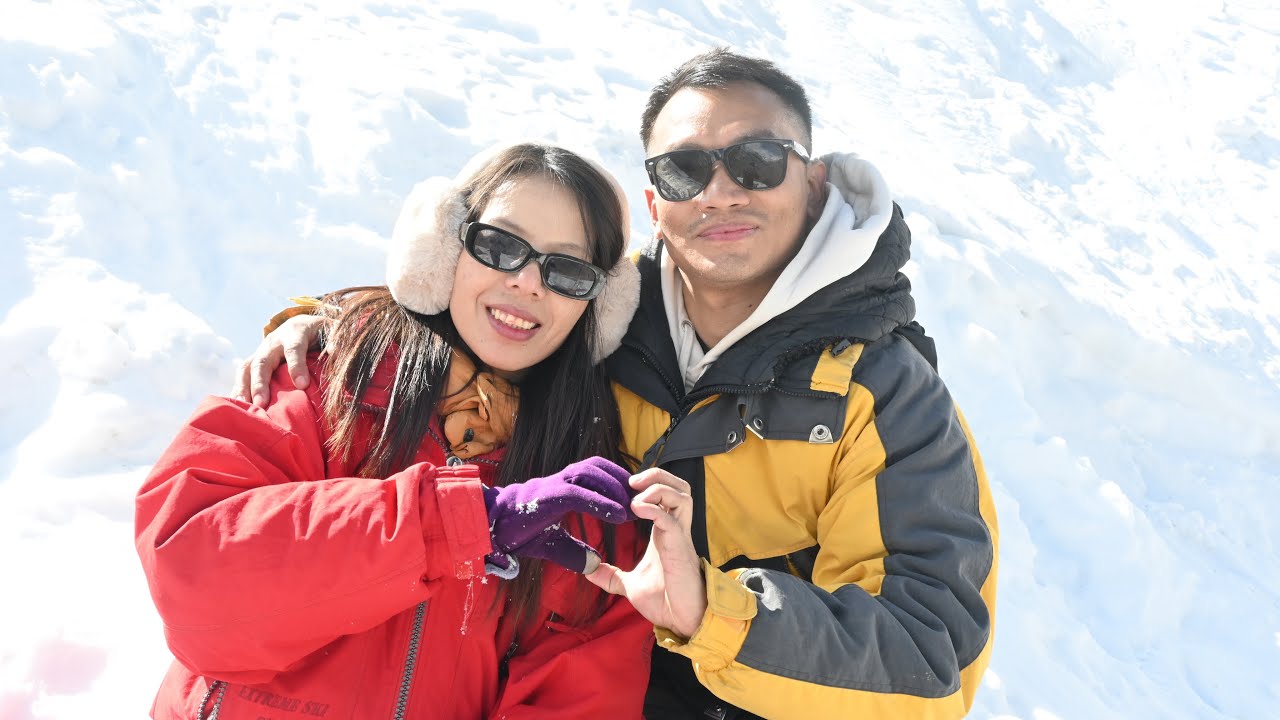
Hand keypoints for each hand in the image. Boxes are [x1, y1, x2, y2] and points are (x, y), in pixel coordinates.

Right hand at [230, 314, 329, 406]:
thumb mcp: (332, 330)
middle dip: (261, 382)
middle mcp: (274, 341)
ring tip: (246, 408)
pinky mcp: (255, 361)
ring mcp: (261, 351)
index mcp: (295, 332)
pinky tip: (238, 408)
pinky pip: (242, 375)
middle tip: (262, 403)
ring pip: (247, 368)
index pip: (294, 349)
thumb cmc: (320, 331)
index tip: (302, 385)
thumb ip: (336, 340)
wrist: (302, 323)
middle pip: (263, 360)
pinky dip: (238, 390)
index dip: (296, 366)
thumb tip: (337, 352)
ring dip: (244, 388)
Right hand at [485, 457, 636, 574]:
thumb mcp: (552, 544)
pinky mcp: (546, 498)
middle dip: (620, 479)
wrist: (488, 529)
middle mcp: (559, 481)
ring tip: (634, 506)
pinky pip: (578, 494)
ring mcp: (552, 486)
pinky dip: (600, 502)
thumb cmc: (518, 532)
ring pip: (589, 474)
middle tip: (642, 498)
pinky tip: (618, 515)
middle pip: (596, 466)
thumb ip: (573, 551)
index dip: (616, 481)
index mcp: (562, 487)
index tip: (635, 495)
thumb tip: (594, 564)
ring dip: (615, 488)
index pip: (594, 472)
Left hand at [585, 469, 706, 638]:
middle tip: (632, 482)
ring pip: (682, 495)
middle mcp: (676, 529)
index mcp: (665, 532)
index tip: (623, 487)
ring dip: (658, 487)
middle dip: (657, 475)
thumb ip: (611, 576)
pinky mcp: (680, 548)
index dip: (648, 483)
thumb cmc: (665, 600)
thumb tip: (587, 570)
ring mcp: (680, 537)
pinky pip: (671, 519)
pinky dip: (653, 508)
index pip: (666, 494)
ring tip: (635, 495)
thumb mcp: (630, 585)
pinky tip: (636, 509)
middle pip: (679, 486)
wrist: (682, 621)